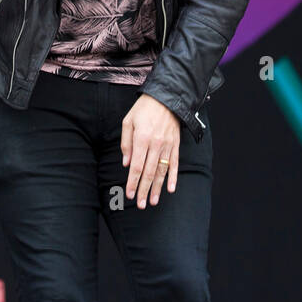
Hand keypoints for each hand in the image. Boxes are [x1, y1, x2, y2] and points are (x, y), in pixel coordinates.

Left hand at [121, 94, 180, 208]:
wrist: (166, 97)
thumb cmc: (144, 109)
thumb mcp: (128, 121)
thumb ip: (126, 143)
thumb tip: (126, 164)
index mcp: (142, 139)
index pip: (136, 166)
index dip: (133, 182)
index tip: (130, 194)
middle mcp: (155, 144)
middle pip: (148, 172)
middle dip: (144, 190)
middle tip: (141, 204)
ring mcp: (167, 145)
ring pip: (161, 171)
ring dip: (157, 188)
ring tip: (153, 201)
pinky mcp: (175, 144)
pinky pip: (174, 164)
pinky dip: (173, 177)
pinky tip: (171, 189)